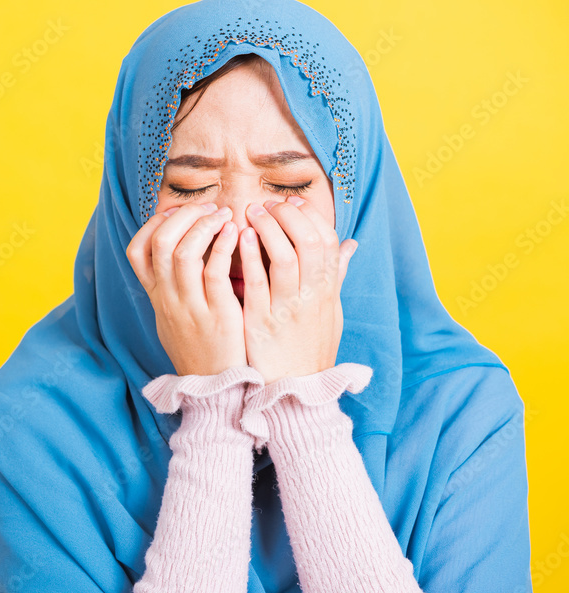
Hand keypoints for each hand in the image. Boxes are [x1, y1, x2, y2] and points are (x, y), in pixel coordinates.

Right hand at [126, 201, 245, 375]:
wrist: (215, 390)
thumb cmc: (200, 350)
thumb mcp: (173, 320)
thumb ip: (171, 290)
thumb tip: (175, 257)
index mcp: (157, 298)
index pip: (137, 251)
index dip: (154, 224)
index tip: (177, 213)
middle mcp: (168, 299)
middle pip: (160, 243)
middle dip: (183, 216)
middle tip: (209, 207)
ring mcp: (190, 307)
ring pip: (183, 252)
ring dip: (203, 225)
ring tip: (224, 214)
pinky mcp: (217, 315)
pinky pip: (214, 271)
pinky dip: (223, 245)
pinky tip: (235, 232)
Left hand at [238, 195, 357, 384]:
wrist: (295, 391)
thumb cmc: (310, 348)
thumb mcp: (331, 311)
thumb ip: (336, 275)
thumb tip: (351, 245)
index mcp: (327, 290)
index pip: (327, 241)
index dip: (310, 216)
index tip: (292, 201)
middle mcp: (311, 296)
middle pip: (308, 242)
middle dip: (288, 215)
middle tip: (268, 204)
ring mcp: (287, 309)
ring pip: (285, 257)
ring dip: (268, 228)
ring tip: (252, 213)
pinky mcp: (262, 322)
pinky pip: (258, 283)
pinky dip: (252, 256)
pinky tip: (241, 237)